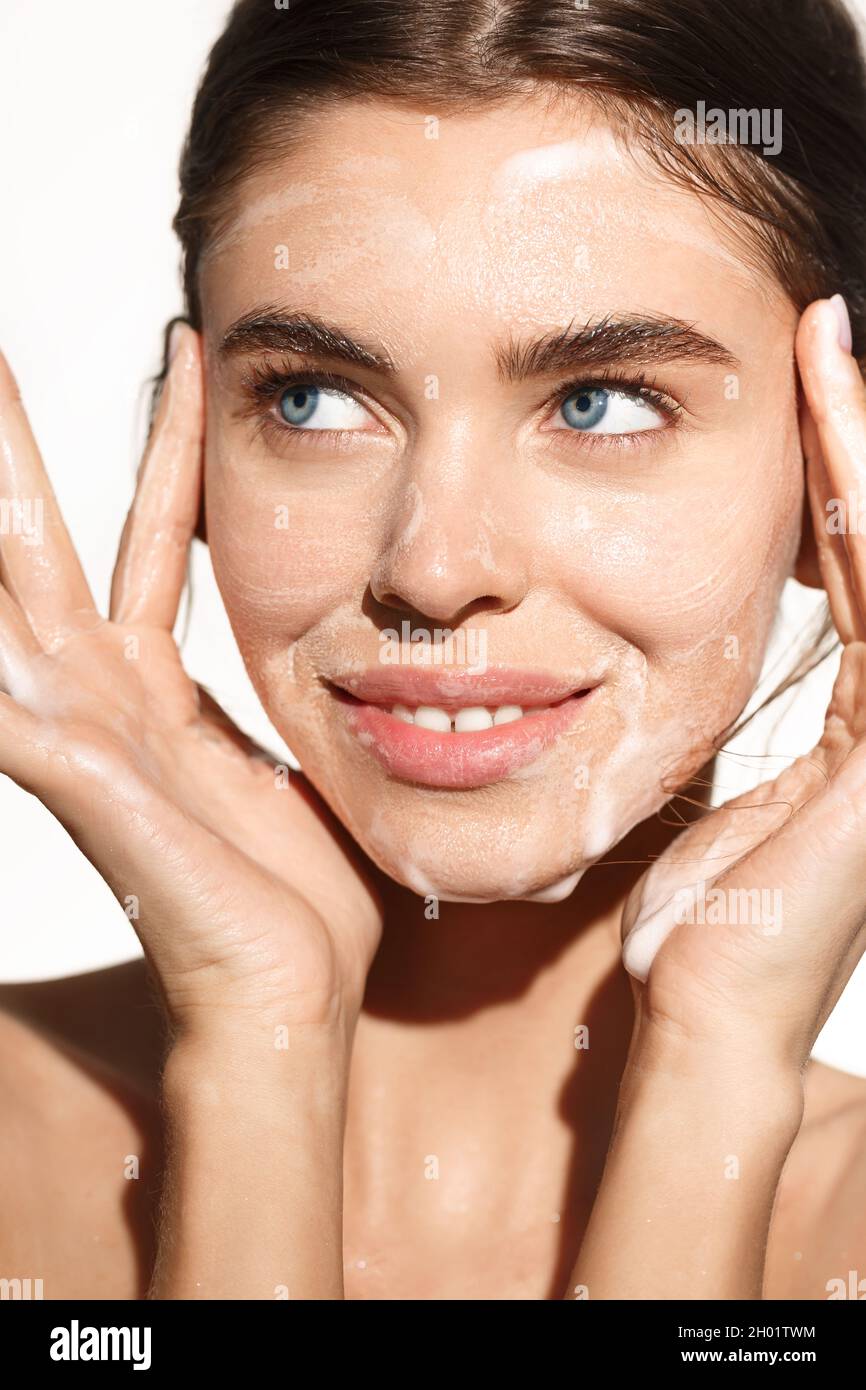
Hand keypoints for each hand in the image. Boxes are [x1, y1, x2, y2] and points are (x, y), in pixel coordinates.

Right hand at [0, 327, 382, 1042]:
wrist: (289, 994)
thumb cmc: (297, 890)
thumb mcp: (293, 755)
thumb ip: (279, 690)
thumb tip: (330, 640)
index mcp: (159, 687)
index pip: (159, 533)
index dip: (169, 442)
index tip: (185, 345)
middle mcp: (108, 699)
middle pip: (47, 544)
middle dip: (17, 445)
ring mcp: (89, 740)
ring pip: (15, 601)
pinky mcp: (92, 787)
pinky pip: (15, 716)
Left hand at [621, 296, 865, 1076]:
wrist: (705, 1006)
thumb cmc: (692, 920)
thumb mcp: (691, 798)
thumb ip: (690, 727)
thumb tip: (629, 672)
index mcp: (852, 716)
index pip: (849, 564)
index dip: (832, 472)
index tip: (793, 382)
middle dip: (858, 433)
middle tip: (819, 327)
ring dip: (862, 444)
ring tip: (826, 345)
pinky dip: (860, 504)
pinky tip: (836, 425)